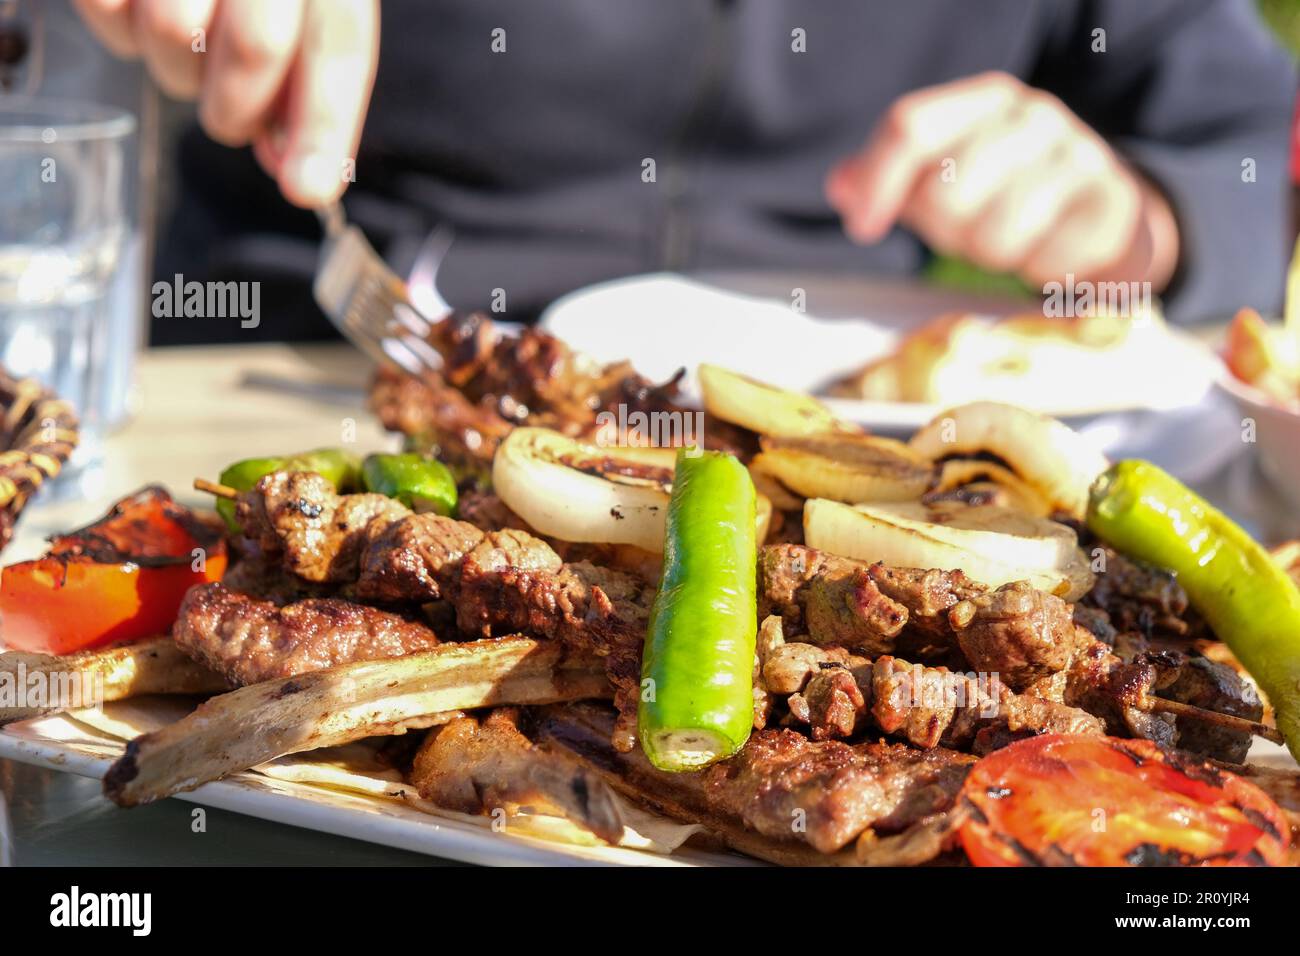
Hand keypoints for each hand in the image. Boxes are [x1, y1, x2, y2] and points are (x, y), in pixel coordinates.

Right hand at [74, 0, 379, 207]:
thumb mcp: (301, 20)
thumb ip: (305, 91)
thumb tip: (296, 171)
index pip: (339, 51)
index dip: (323, 127)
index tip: (306, 189)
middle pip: (256, 45)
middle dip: (238, 109)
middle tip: (229, 118)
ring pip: (174, 32)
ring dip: (178, 70)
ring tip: (188, 47)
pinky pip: (108, 11)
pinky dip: (121, 31)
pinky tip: (142, 10)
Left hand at [826, 72, 1178, 290]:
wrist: (1107, 214)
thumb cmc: (1007, 196)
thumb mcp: (943, 179)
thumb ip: (884, 180)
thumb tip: (841, 187)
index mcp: (984, 100)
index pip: (910, 126)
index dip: (876, 180)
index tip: (862, 227)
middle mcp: (1033, 116)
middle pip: (944, 192)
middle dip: (944, 231)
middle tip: (967, 232)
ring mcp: (1078, 155)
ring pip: (993, 232)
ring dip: (990, 254)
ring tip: (1010, 241)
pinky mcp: (1110, 204)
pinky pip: (1043, 258)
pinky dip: (1037, 268)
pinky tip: (1049, 250)